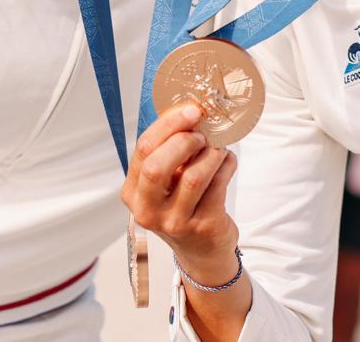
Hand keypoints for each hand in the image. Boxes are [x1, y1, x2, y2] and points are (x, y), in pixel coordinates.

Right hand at [121, 102, 240, 284]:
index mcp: (132, 193)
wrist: (202, 250)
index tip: (190, 110)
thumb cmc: (181, 205)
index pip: (143, 150)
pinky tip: (227, 160)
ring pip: (194, 175)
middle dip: (184, 140)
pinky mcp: (204, 227)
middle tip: (202, 132)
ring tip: (217, 147)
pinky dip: (227, 165)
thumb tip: (188, 110)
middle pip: (158, 166)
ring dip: (211, 152)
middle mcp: (148, 210)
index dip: (168, 124)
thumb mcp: (164, 182)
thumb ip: (168, 150)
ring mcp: (175, 222)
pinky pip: (218, 185)